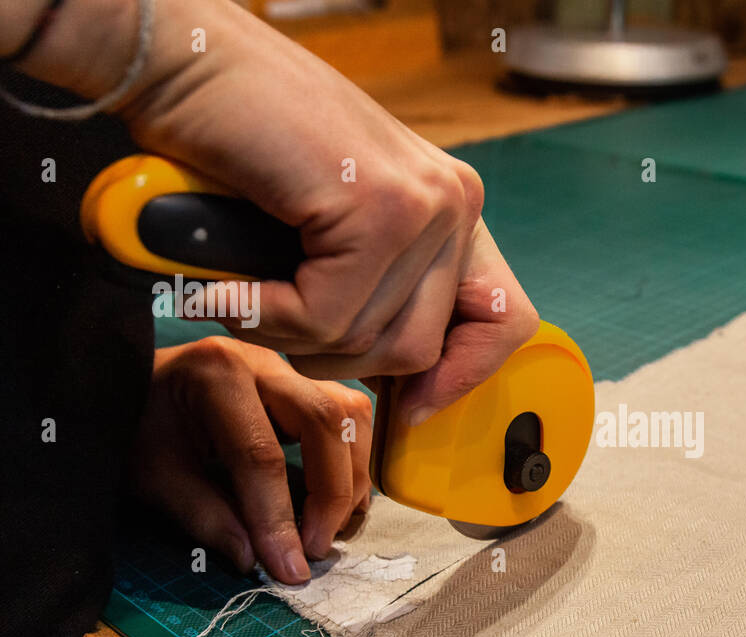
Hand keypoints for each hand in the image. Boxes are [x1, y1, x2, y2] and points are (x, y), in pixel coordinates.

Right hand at [14, 0, 538, 424]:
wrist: (185, 61)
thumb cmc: (244, 146)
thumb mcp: (333, 229)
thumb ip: (377, 289)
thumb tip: (409, 388)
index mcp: (453, 209)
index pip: (503, 322)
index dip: (460, 376)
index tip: (410, 410)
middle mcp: (454, 202)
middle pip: (419, 348)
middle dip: (341, 358)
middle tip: (277, 321)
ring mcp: (424, 202)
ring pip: (372, 342)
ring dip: (293, 337)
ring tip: (244, 289)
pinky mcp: (378, 206)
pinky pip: (326, 317)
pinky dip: (264, 316)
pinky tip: (228, 283)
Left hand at [130, 336, 372, 583]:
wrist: (131, 388)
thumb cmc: (139, 429)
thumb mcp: (156, 478)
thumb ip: (207, 518)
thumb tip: (257, 560)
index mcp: (216, 376)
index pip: (262, 455)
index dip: (278, 517)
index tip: (288, 568)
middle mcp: (263, 362)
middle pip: (325, 423)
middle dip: (331, 494)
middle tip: (316, 548)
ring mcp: (290, 368)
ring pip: (351, 414)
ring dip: (352, 475)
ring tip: (331, 524)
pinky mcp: (305, 383)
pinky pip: (350, 416)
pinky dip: (353, 459)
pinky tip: (336, 496)